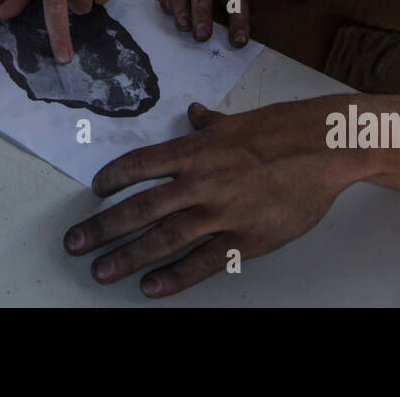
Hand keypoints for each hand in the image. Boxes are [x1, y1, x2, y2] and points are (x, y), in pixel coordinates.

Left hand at [63, 98, 366, 297]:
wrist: (325, 146)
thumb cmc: (284, 130)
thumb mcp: (238, 120)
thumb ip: (210, 123)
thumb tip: (194, 113)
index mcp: (195, 150)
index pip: (139, 165)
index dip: (112, 179)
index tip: (94, 191)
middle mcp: (199, 181)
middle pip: (139, 208)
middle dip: (102, 227)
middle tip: (74, 242)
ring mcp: (220, 212)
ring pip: (163, 238)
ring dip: (127, 256)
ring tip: (101, 271)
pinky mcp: (244, 239)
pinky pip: (202, 262)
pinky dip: (175, 276)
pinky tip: (151, 287)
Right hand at [158, 0, 248, 46]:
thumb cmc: (226, 9)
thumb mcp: (240, 16)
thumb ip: (240, 29)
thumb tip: (240, 45)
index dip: (238, 21)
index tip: (238, 41)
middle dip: (201, 12)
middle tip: (202, 35)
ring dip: (180, 6)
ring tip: (183, 26)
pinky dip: (165, 0)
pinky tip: (168, 14)